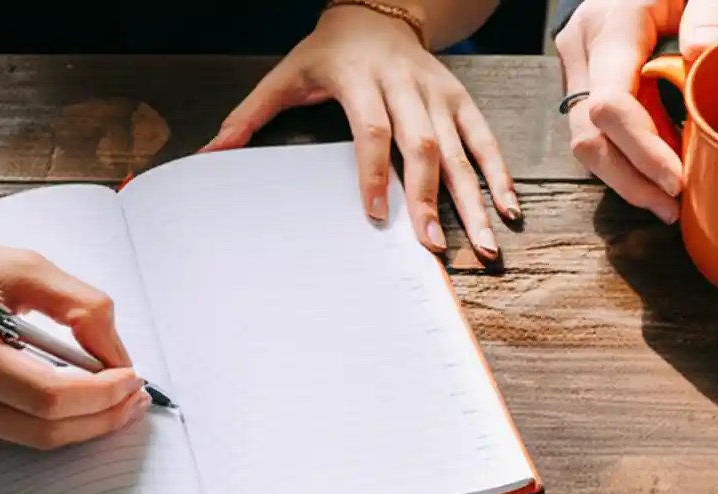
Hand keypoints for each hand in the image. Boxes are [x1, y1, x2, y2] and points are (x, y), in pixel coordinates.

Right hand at [0, 215, 149, 449]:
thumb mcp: (17, 265)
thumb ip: (78, 305)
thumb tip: (116, 355)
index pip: (46, 395)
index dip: (102, 395)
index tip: (132, 379)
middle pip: (39, 430)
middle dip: (100, 418)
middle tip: (132, 399)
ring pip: (21, 440)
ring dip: (74, 424)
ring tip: (105, 396)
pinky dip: (33, 419)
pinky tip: (47, 393)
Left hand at [202, 5, 518, 260]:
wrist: (376, 10)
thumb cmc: (328, 51)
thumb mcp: (286, 74)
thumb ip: (250, 115)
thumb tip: (211, 152)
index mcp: (359, 79)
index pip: (372, 130)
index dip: (375, 173)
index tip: (377, 215)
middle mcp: (406, 85)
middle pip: (422, 146)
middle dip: (429, 198)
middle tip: (431, 245)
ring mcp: (438, 93)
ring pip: (459, 150)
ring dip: (472, 200)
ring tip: (482, 245)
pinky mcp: (460, 100)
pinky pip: (484, 139)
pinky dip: (498, 174)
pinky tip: (507, 209)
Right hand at [555, 0, 717, 222]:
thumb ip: (712, 13)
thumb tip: (703, 54)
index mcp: (610, 24)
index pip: (610, 103)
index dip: (640, 151)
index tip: (676, 181)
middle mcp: (582, 50)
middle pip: (588, 134)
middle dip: (630, 179)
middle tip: (672, 208)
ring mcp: (578, 70)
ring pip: (587, 142)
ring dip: (627, 178)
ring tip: (669, 203)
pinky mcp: (586, 86)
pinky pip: (599, 134)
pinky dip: (628, 160)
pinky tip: (660, 174)